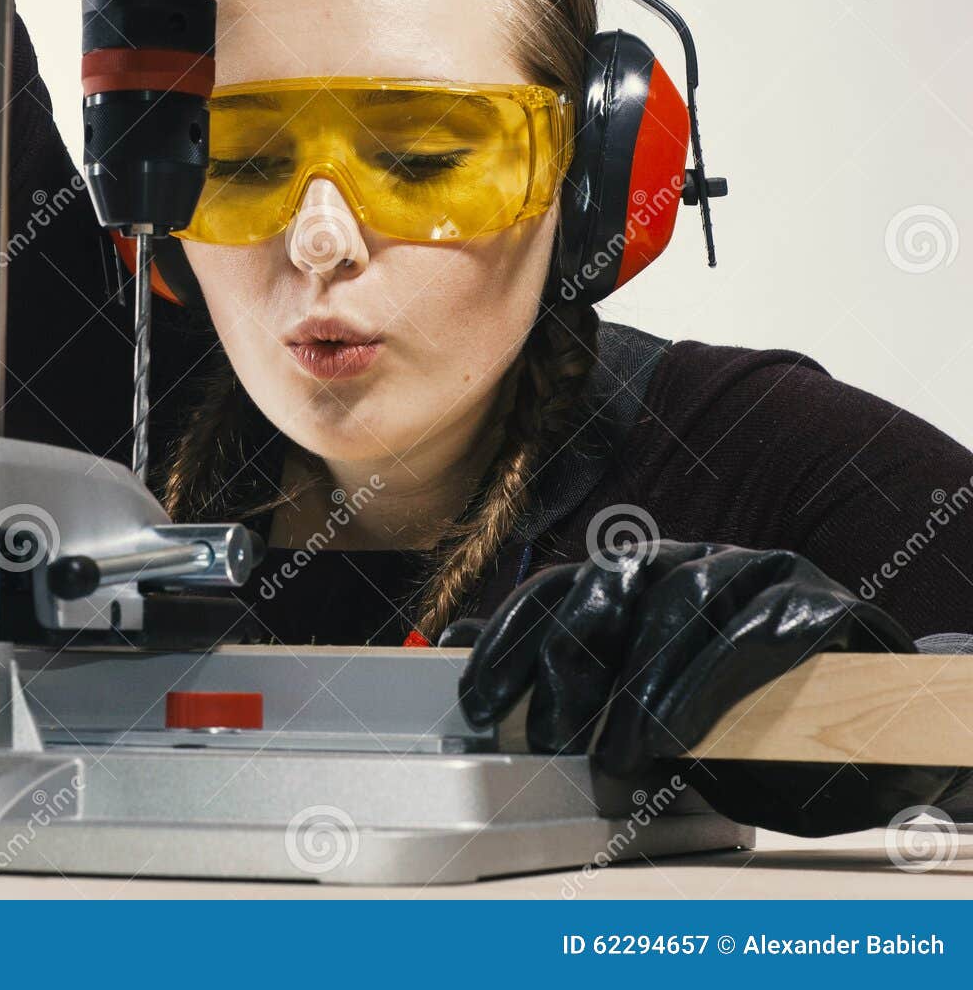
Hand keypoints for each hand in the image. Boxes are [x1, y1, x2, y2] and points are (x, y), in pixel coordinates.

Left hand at [458, 541, 960, 834]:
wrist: (856, 748)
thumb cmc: (731, 729)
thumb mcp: (632, 718)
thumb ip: (560, 687)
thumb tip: (461, 659)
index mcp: (627, 584)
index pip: (549, 594)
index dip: (506, 646)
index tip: (477, 705)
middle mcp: (680, 563)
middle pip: (601, 588)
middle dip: (564, 668)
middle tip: (550, 743)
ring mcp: (746, 572)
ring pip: (674, 601)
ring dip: (636, 685)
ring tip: (617, 754)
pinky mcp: (810, 599)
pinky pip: (751, 627)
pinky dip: (703, 681)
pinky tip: (676, 733)